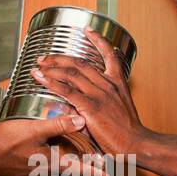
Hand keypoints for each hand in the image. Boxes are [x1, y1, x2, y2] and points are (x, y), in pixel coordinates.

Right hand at [0, 114, 108, 175]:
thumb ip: (59, 125)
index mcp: (51, 164)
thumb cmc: (6, 143)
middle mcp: (44, 174)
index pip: (80, 171)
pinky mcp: (23, 175)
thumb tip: (81, 120)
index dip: (96, 173)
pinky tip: (50, 169)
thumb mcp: (35, 129)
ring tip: (78, 175)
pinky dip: (55, 175)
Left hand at [32, 29, 146, 154]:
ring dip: (52, 68)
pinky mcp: (92, 108)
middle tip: (45, 58)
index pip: (109, 54)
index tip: (87, 30)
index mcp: (118, 83)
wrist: (138, 144)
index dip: (98, 40)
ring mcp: (100, 95)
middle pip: (80, 62)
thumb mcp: (120, 110)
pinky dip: (53, 83)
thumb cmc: (130, 133)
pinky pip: (68, 91)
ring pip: (72, 73)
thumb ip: (104, 102)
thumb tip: (86, 104)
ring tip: (38, 67)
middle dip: (59, 58)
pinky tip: (42, 80)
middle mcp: (108, 85)